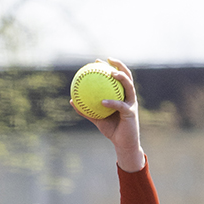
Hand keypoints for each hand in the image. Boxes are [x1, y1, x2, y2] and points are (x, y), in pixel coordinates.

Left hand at [70, 58, 145, 172]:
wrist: (123, 143)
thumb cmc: (111, 130)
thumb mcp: (96, 119)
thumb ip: (86, 110)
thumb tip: (71, 100)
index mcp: (122, 95)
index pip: (118, 77)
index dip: (110, 66)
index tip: (98, 61)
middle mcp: (129, 97)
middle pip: (127, 76)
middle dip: (119, 65)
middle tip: (107, 60)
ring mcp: (132, 104)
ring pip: (129, 86)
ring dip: (121, 78)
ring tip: (111, 73)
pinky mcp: (131, 113)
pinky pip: (120, 105)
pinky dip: (111, 103)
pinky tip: (102, 101)